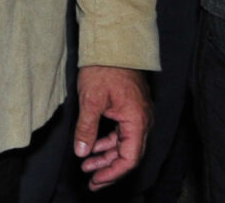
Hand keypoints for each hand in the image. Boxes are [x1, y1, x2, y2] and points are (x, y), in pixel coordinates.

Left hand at [72, 65, 148, 188]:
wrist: (112, 44)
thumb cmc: (103, 68)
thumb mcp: (90, 100)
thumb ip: (86, 128)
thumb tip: (81, 153)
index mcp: (137, 121)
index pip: (129, 158)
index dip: (112, 173)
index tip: (96, 181)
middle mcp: (142, 121)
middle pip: (128, 154)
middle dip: (108, 168)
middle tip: (90, 179)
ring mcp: (137, 115)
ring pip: (123, 144)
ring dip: (105, 155)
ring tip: (85, 164)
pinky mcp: (130, 110)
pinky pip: (121, 133)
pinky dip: (107, 141)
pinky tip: (92, 146)